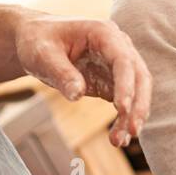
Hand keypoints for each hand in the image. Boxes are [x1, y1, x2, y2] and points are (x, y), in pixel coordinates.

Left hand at [14, 16, 151, 147]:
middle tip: (132, 130)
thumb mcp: (42, 54)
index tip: (121, 108)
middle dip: (139, 103)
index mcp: (103, 32)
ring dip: (132, 116)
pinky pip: (124, 102)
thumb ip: (61, 72)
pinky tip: (119, 138)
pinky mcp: (111, 81)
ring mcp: (117, 65)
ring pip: (136, 91)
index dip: (126, 84)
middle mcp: (117, 46)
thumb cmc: (38, 41)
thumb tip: (77, 94)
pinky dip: (123, 120)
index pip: (123, 59)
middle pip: (139, 75)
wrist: (36, 41)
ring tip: (119, 141)